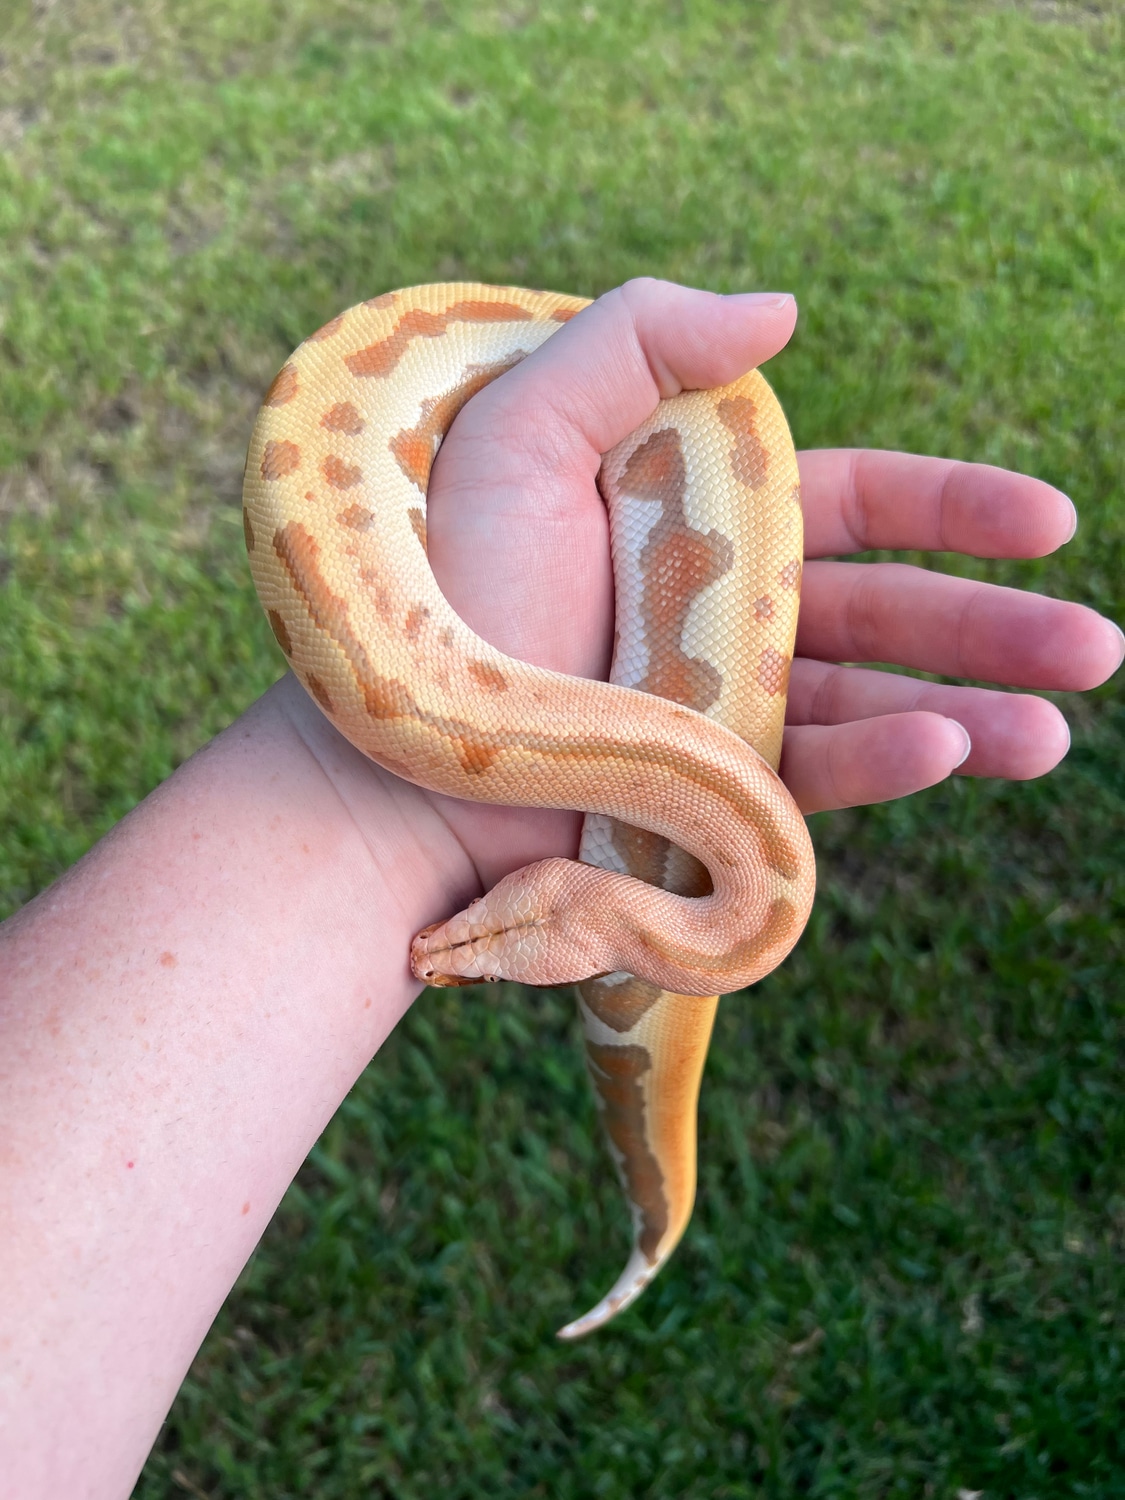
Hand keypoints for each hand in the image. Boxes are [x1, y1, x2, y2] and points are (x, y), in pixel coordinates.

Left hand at [416, 276, 1121, 887]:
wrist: (390, 766)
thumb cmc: (440, 606)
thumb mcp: (521, 435)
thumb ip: (638, 345)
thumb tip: (784, 307)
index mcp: (689, 514)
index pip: (846, 501)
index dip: (949, 508)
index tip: (1047, 522)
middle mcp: (716, 606)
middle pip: (885, 606)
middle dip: (993, 623)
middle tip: (1099, 644)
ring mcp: (717, 704)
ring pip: (868, 699)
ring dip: (967, 711)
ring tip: (1050, 731)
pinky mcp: (704, 785)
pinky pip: (811, 769)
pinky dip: (882, 761)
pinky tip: (947, 747)